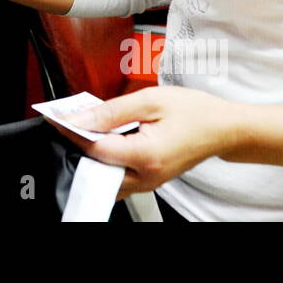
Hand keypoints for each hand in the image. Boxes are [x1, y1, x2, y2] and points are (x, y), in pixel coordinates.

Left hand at [45, 87, 247, 198]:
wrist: (224, 129)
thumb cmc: (195, 112)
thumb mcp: (150, 100)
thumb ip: (111, 111)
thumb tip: (81, 119)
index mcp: (146, 156)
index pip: (95, 149)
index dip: (73, 133)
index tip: (58, 119)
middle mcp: (147, 176)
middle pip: (97, 166)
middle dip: (81, 144)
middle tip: (72, 121)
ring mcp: (149, 182)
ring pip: (106, 174)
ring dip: (94, 153)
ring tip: (91, 127)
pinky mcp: (150, 181)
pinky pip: (120, 175)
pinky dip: (109, 158)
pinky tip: (109, 137)